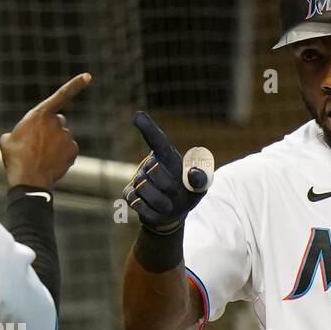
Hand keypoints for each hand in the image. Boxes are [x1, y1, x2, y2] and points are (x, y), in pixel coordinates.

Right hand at [0, 72, 90, 188]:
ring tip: (41, 157)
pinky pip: (69, 150)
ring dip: (55, 145)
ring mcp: (67, 136)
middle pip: (58, 121)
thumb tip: (15, 136)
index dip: (75, 84)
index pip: (61, 95)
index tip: (88, 76)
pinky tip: (51, 163)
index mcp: (40, 114)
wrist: (28, 178)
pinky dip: (62, 156)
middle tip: (39, 144)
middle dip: (52, 129)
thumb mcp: (7, 140)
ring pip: (63, 138)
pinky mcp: (73, 150)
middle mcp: (57, 122)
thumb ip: (16, 132)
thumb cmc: (15, 158)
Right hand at [125, 111, 210, 232]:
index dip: (148, 127)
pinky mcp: (129, 194)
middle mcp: (149, 163)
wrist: (173, 213)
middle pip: (154, 169)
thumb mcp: (201, 187)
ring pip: (144, 188)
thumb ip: (201, 179)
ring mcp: (137, 178)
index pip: (157, 140)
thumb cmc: (187, 193)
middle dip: (168, 186)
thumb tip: (193, 173)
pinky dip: (151, 211)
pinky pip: (137, 202)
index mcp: (167, 156)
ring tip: (168, 204)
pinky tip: (157, 210)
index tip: (137, 116)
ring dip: (161, 202)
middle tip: (176, 194)